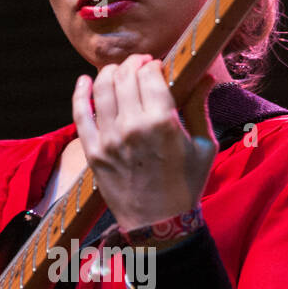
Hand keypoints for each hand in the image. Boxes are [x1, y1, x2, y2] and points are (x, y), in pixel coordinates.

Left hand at [72, 55, 217, 231]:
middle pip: (125, 76)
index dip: (153, 65)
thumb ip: (200, 107)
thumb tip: (207, 76)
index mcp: (161, 122)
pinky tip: (84, 81)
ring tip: (117, 72)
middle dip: (133, 65)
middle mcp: (132, 126)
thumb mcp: (203, 146)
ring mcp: (109, 139)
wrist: (160, 224)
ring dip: (110, 72)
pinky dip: (80, 93)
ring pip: (102, 88)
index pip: (149, 74)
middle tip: (139, 67)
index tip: (157, 67)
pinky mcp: (93, 152)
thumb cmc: (187, 185)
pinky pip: (80, 114)